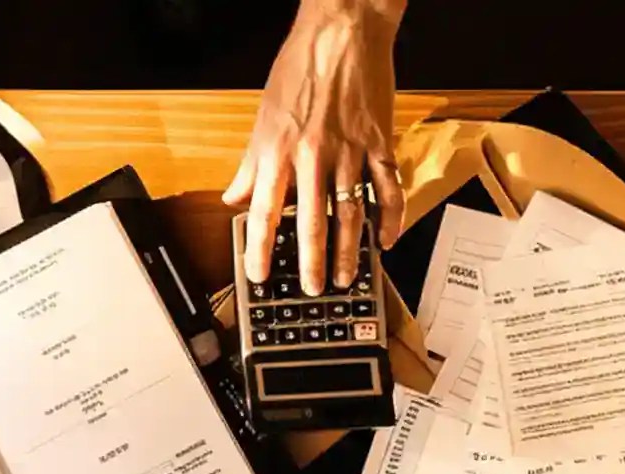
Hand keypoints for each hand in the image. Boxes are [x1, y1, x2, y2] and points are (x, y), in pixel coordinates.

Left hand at [224, 0, 405, 294]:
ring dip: (351, 252)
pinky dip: (390, 219)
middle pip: (312, 223)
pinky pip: (387, 190)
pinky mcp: (379, 144)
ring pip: (351, 214)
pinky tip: (387, 241)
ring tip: (347, 277)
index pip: (264, 212)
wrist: (342, 33)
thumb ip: (249, 164)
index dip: (259, 249)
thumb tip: (234, 196)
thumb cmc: (299, 70)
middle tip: (313, 290)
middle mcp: (313, 157)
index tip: (259, 275)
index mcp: (278, 151)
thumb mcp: (262, 118)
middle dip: (312, 263)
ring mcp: (350, 152)